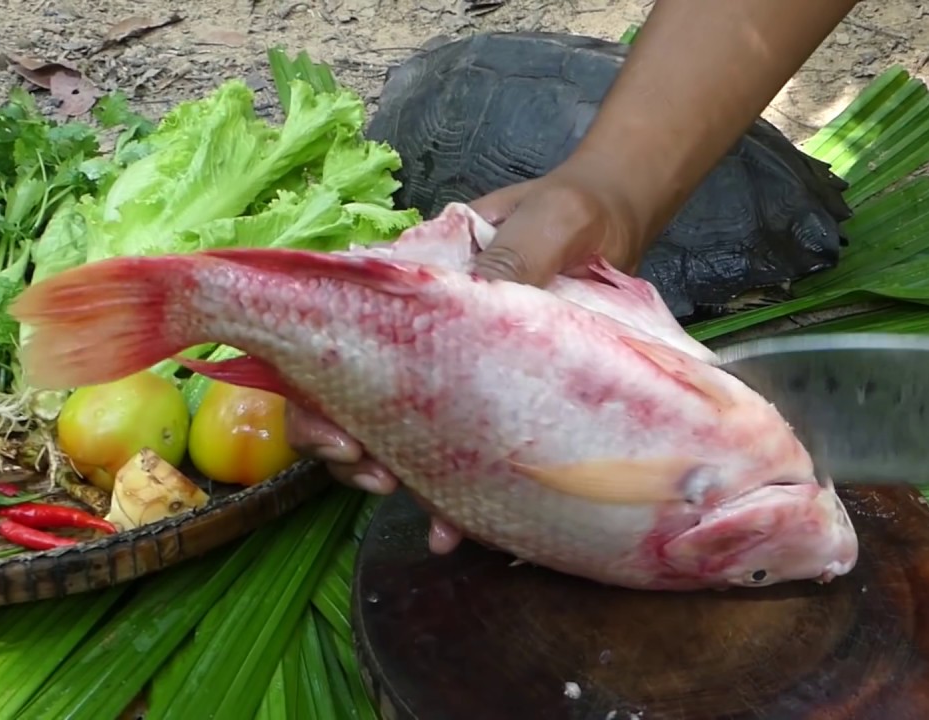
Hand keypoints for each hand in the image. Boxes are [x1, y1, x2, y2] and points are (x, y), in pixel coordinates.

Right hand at [282, 161, 650, 500]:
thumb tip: (479, 297)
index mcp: (404, 285)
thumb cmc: (568, 211)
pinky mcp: (490, 399)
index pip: (328, 335)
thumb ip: (511, 258)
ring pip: (395, 432)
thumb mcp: (542, 224)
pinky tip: (456, 530)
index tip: (341, 433)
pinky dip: (452, 494)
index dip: (312, 391)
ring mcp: (449, 370)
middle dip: (345, 449)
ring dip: (395, 477)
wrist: (616, 222)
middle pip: (347, 396)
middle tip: (376, 477)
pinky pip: (458, 451)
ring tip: (424, 512)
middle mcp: (415, 333)